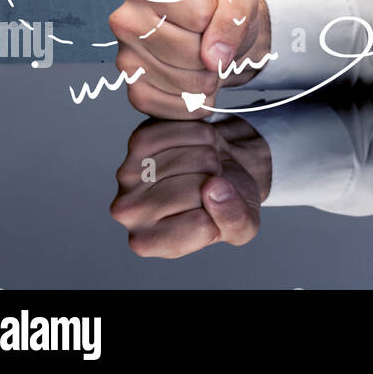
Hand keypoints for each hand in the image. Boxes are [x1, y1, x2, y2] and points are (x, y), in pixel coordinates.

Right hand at [108, 0, 271, 118]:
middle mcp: (126, 20)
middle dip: (213, 54)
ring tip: (204, 61)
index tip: (211, 14)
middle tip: (210, 43)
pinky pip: (174, 106)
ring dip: (208, 78)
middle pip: (191, 52)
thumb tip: (212, 58)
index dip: (218, 20)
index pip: (200, 16)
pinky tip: (195, 81)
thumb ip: (233, 17)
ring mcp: (124, 57)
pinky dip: (195, 100)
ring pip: (185, 81)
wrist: (217, 40)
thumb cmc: (221, 13)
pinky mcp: (133, 90)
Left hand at [110, 117, 271, 258]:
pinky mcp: (139, 140)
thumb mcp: (243, 225)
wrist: (217, 167)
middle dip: (215, 179)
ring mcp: (129, 173)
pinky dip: (199, 132)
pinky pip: (181, 131)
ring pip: (191, 157)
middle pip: (195, 188)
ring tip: (203, 166)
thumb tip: (215, 188)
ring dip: (209, 154)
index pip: (200, 224)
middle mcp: (128, 211)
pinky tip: (196, 145)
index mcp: (148, 242)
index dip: (220, 211)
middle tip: (210, 183)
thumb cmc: (223, 202)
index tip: (213, 208)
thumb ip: (234, 218)